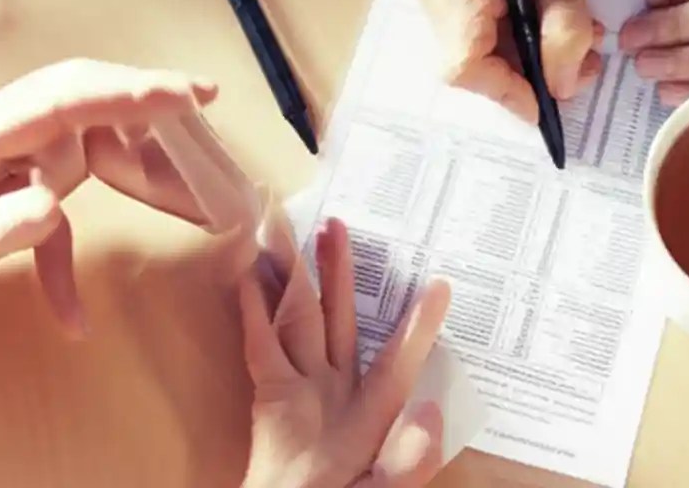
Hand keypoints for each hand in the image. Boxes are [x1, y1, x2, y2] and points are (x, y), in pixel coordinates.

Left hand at [0, 59, 259, 372]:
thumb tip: (53, 204)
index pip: (57, 100)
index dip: (125, 91)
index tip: (185, 93)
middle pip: (80, 101)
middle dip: (145, 100)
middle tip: (209, 103)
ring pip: (84, 143)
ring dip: (136, 172)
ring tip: (194, 202)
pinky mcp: (6, 188)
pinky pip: (60, 206)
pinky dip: (72, 258)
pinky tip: (74, 315)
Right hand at [239, 217, 451, 487]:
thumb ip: (408, 462)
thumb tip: (431, 411)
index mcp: (371, 417)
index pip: (398, 362)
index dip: (419, 326)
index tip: (440, 285)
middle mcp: (336, 394)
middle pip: (338, 320)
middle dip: (338, 273)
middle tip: (338, 225)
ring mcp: (300, 394)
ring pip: (297, 321)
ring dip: (291, 277)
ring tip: (282, 233)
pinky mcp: (267, 400)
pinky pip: (260, 347)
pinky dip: (253, 311)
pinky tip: (248, 277)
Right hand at [419, 0, 603, 122]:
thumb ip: (562, 33)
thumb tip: (560, 88)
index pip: (465, 68)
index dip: (507, 93)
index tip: (551, 105)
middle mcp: (440, 0)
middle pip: (475, 66)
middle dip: (531, 78)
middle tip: (584, 70)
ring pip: (487, 53)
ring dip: (537, 59)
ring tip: (585, 44)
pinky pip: (492, 32)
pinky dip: (530, 40)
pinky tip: (567, 27)